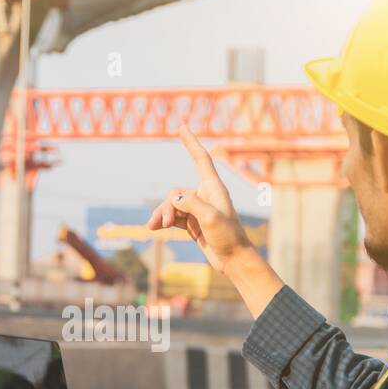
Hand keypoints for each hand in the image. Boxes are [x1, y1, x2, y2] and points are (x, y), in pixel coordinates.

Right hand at [147, 126, 253, 273]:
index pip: (201, 159)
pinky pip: (172, 216)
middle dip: (166, 205)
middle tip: (164, 222)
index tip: (182, 127)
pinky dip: (163, 221)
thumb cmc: (228, 238)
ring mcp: (198, 210)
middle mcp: (205, 196)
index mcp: (214, 188)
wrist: (233, 261)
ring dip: (161, 214)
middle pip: (177, 192)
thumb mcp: (211, 218)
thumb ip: (191, 204)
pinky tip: (153, 228)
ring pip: (172, 205)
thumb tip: (174, 199)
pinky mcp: (192, 223)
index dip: (191, 143)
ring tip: (154, 227)